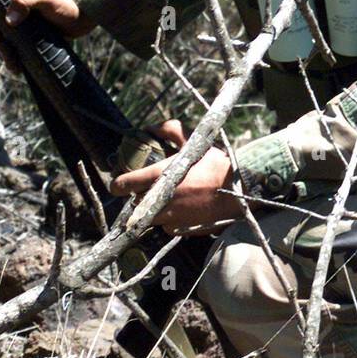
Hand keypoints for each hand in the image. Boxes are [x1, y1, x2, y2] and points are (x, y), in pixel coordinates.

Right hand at [0, 0, 94, 70]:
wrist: (85, 14)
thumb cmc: (66, 1)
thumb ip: (26, 1)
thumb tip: (9, 19)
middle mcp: (15, 6)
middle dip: (0, 43)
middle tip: (8, 54)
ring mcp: (22, 21)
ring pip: (7, 39)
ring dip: (7, 53)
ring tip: (14, 65)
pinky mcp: (30, 34)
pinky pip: (18, 46)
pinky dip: (16, 56)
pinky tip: (17, 66)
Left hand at [111, 127, 241, 235]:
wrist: (238, 190)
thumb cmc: (215, 165)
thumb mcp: (193, 142)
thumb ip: (170, 131)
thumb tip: (150, 127)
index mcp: (159, 176)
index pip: (123, 184)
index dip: (117, 183)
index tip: (118, 183)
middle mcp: (160, 199)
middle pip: (135, 202)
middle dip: (139, 196)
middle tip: (149, 188)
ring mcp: (169, 217)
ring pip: (149, 216)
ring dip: (153, 208)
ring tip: (167, 199)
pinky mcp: (179, 230)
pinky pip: (166, 226)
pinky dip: (169, 219)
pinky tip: (182, 209)